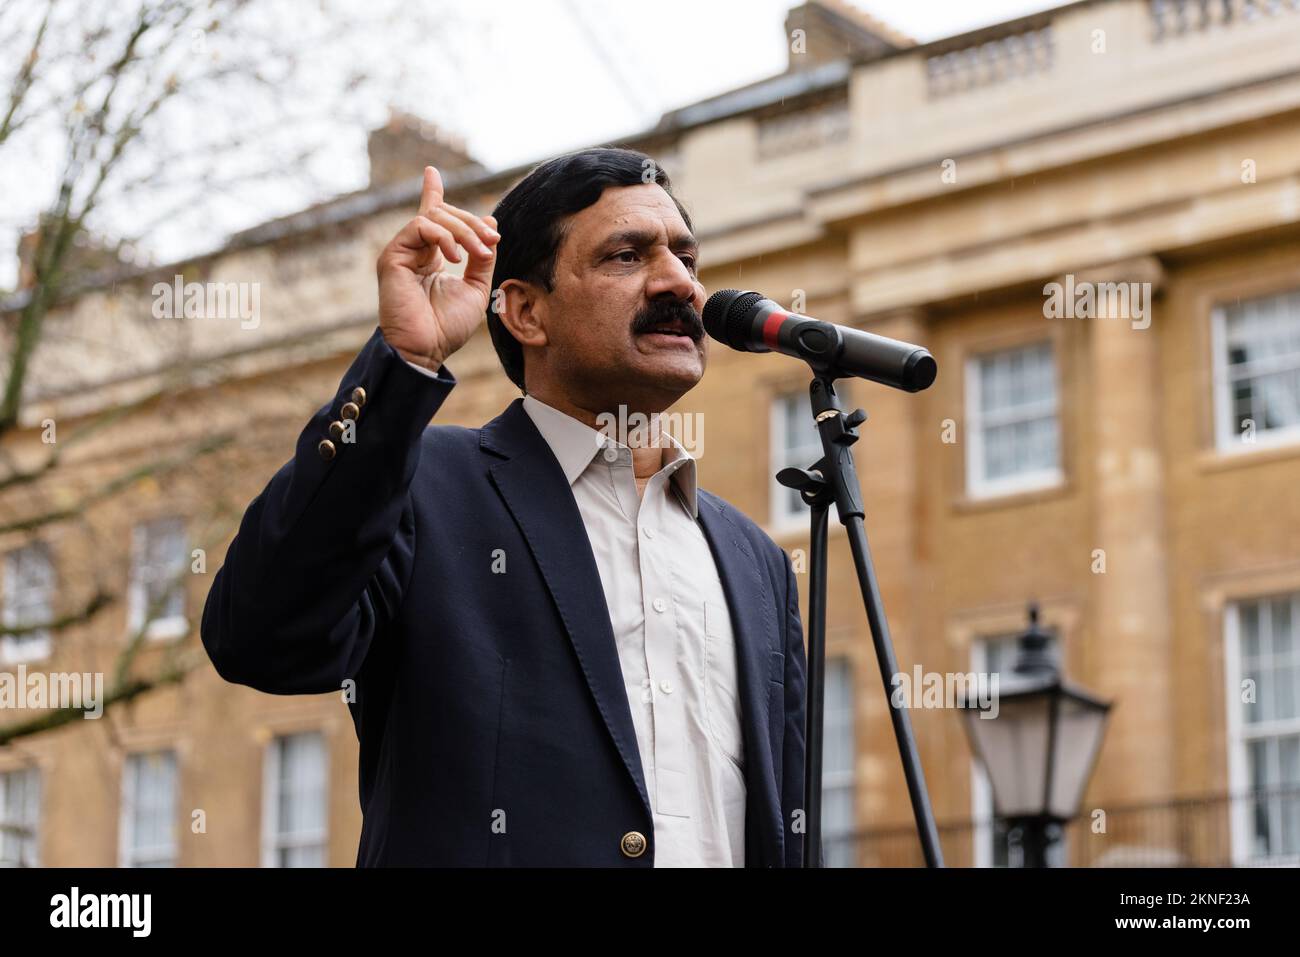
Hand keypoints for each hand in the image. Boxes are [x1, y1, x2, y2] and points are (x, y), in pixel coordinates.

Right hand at [376, 165, 499, 370]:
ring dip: (464, 231)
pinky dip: (444, 236)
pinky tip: (457, 256)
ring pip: (434, 217)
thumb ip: (482, 257)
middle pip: (442, 214)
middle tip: (491, 242)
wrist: (427, 349)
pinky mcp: (393, 256)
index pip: (431, 218)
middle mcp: (414, 251)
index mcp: (431, 258)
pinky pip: (420, 226)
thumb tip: (490, 222)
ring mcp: (402, 252)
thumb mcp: (477, 288)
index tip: (431, 172)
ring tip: (478, 253)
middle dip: (472, 223)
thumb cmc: (448, 326)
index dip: (431, 193)